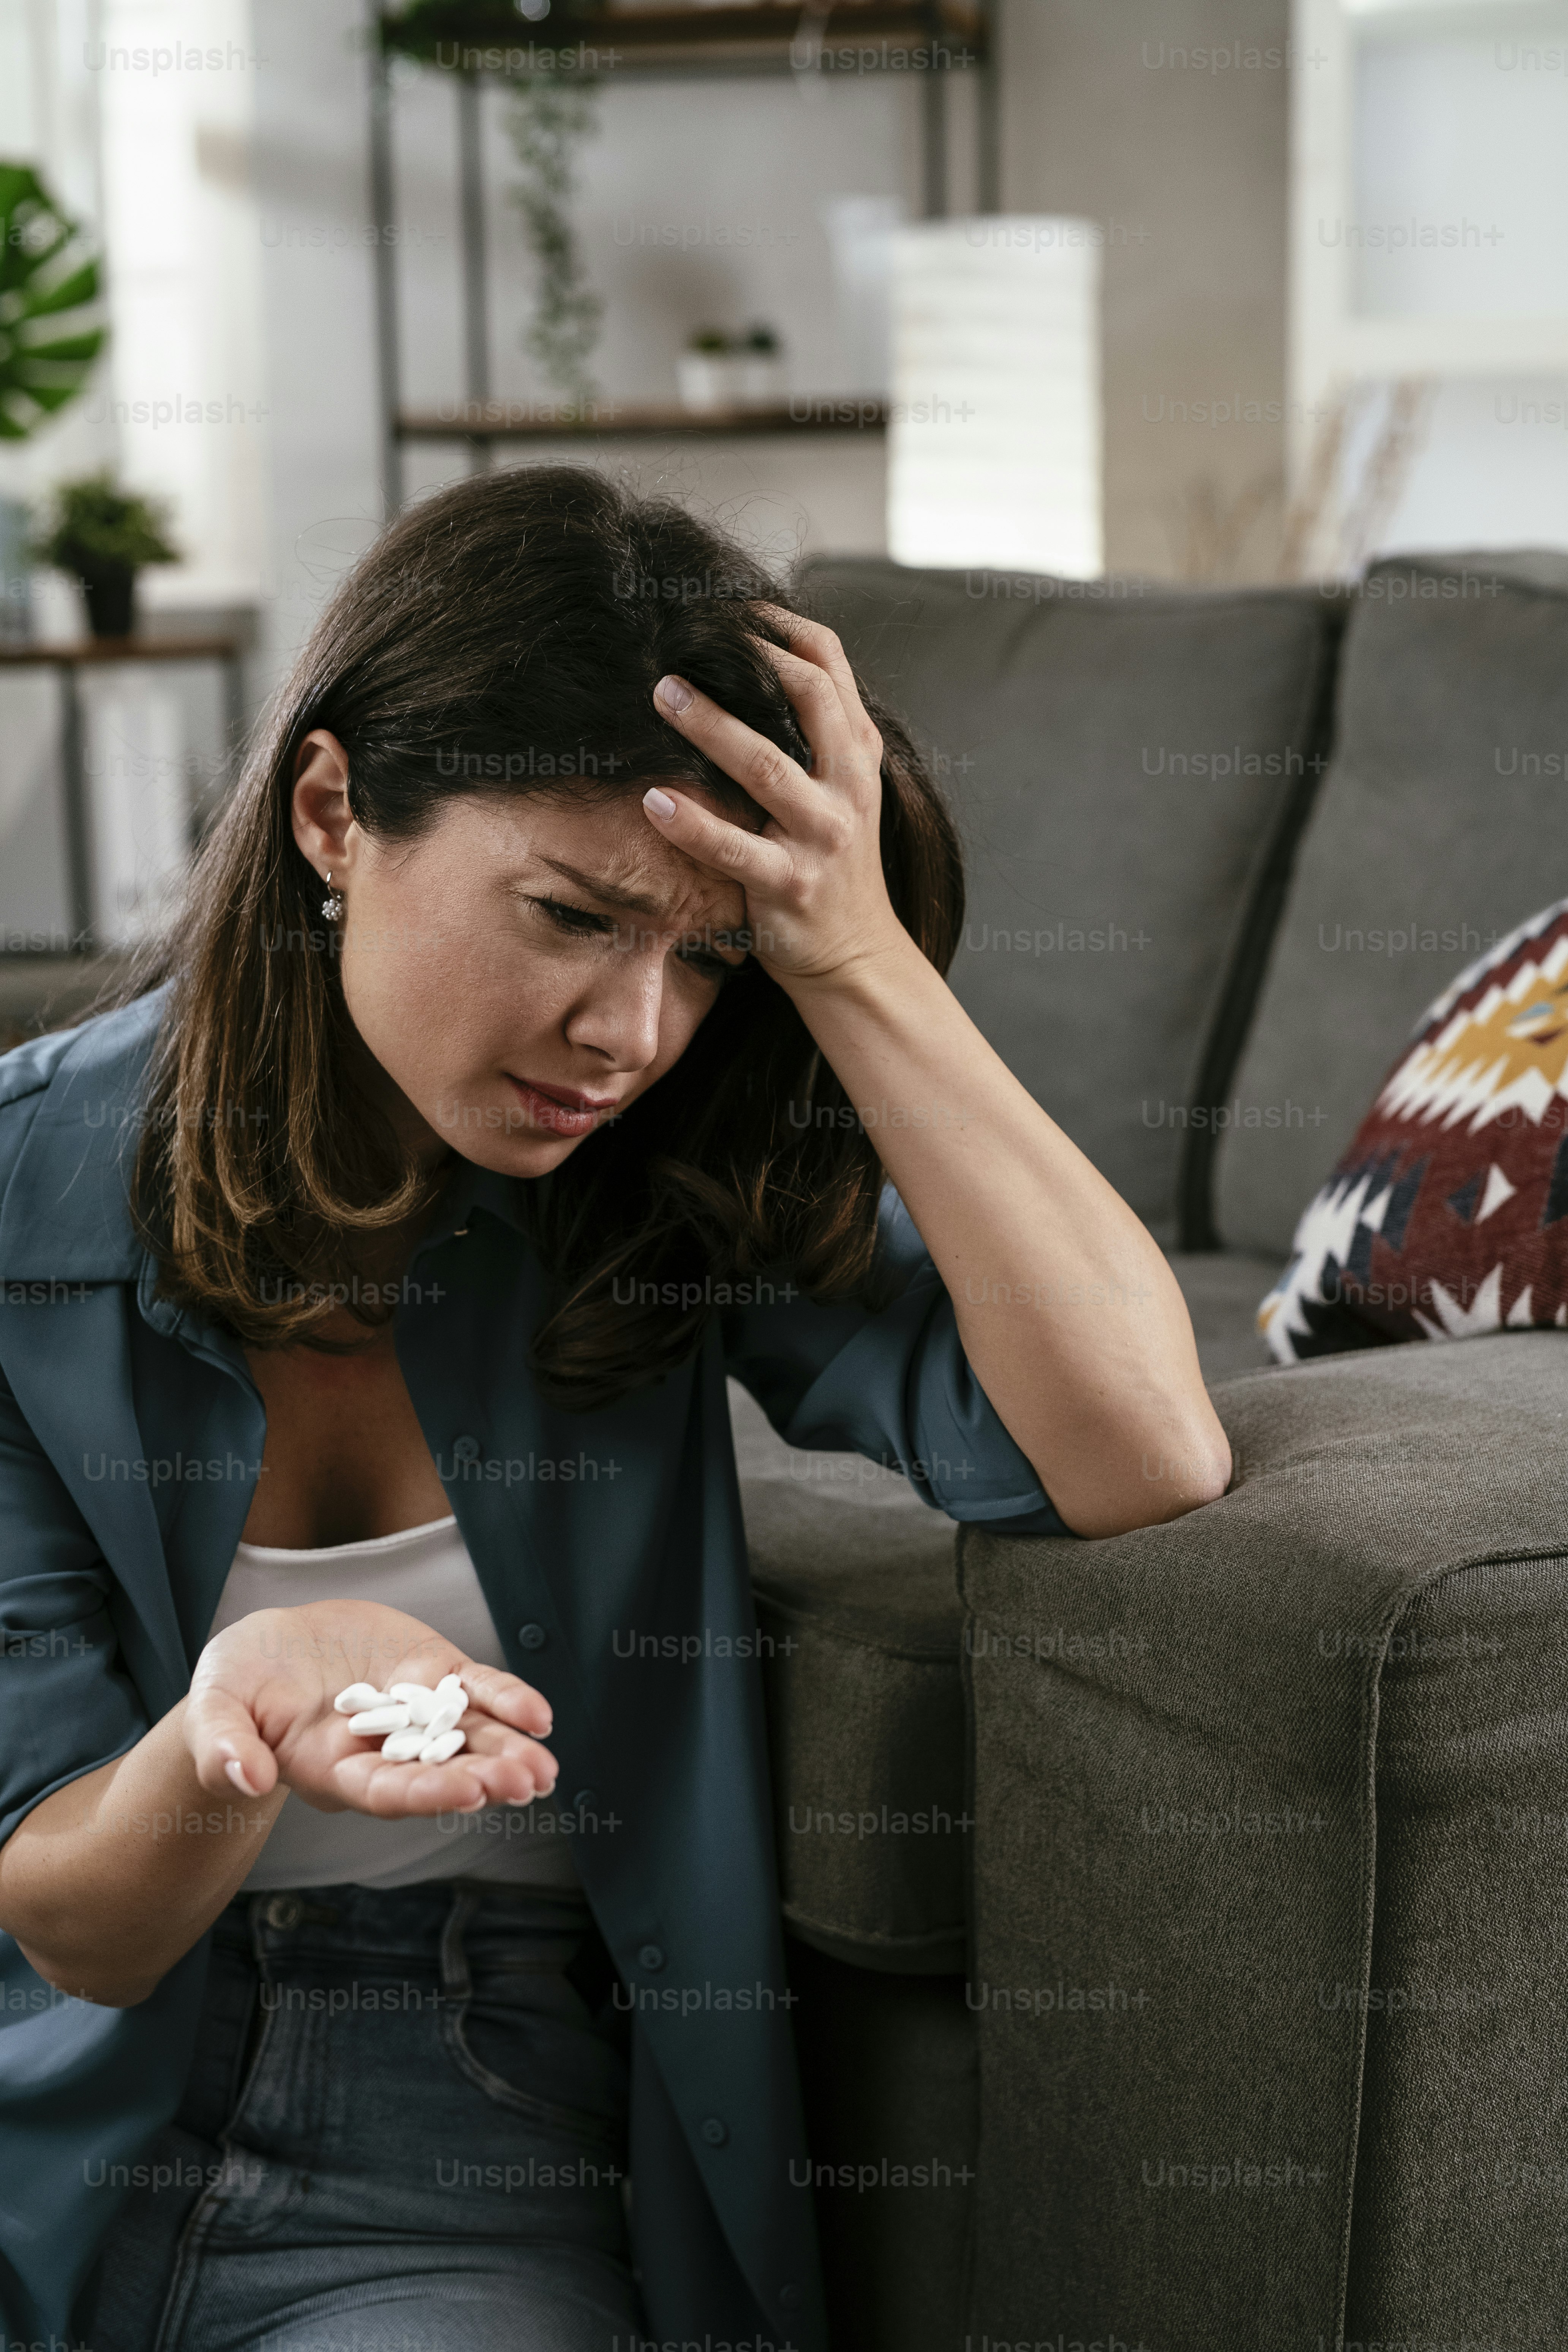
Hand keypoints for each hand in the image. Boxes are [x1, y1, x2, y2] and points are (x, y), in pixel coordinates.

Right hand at [184, 1601, 557, 1818]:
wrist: (265, 1649)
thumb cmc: (234, 1688)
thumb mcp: (215, 1711)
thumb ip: (224, 1748)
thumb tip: (245, 1779)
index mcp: (331, 1770)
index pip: (384, 1789)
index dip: (424, 1791)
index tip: (466, 1793)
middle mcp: (381, 1749)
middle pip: (437, 1769)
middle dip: (482, 1777)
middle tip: (526, 1784)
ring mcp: (411, 1710)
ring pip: (468, 1736)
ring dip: (508, 1750)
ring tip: (545, 1768)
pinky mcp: (428, 1672)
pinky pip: (475, 1689)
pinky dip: (506, 1700)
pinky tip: (539, 1717)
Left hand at [643, 610, 909, 989]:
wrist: (856, 956)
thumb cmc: (834, 864)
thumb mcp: (843, 791)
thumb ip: (815, 736)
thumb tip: (760, 668)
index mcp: (857, 756)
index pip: (832, 668)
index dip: (785, 627)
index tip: (735, 606)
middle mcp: (847, 788)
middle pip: (808, 700)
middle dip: (751, 661)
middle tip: (685, 641)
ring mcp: (821, 837)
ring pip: (767, 768)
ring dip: (711, 726)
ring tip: (662, 694)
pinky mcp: (789, 886)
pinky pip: (734, 849)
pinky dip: (692, 823)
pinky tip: (654, 801)